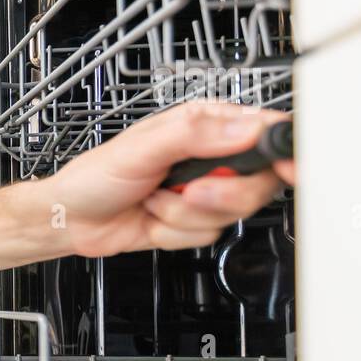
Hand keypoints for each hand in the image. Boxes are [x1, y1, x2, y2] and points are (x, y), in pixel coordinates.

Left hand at [40, 100, 293, 257]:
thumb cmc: (95, 175)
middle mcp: (211, 156)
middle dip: (220, 195)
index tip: (288, 169)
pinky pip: (208, 235)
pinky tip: (155, 216)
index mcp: (205, 125)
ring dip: (186, 214)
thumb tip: (242, 128)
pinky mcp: (195, 221)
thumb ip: (194, 134)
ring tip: (157, 199)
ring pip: (233, 213)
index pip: (263, 133)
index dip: (283, 153)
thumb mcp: (142, 146)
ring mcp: (205, 191)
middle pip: (258, 183)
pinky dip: (175, 232)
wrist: (72, 217)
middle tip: (188, 190)